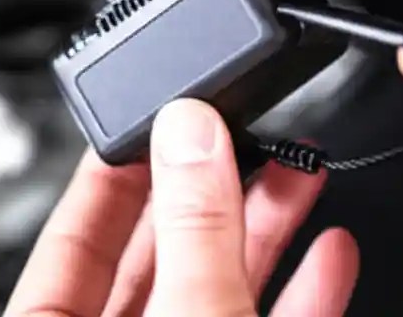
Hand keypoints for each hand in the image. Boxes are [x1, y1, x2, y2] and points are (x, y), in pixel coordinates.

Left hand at [4, 99, 358, 316]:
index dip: (116, 165)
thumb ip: (194, 228)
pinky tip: (330, 252)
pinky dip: (305, 291)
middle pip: (158, 252)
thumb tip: (189, 130)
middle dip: (213, 183)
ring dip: (267, 226)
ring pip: (220, 283)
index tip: (156, 112)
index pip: (72, 234)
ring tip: (301, 168)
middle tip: (245, 128)